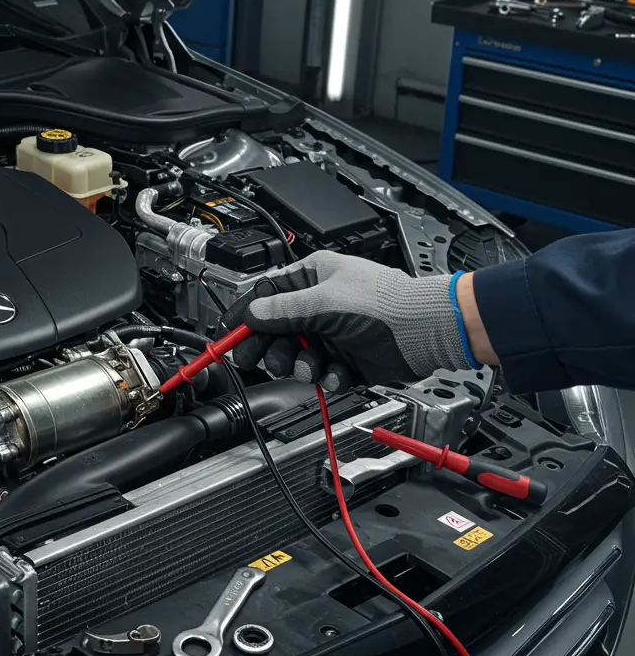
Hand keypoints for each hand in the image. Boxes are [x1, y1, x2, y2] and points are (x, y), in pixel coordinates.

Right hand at [220, 251, 476, 389]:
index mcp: (311, 278)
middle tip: (268, 361)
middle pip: (275, 332)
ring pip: (296, 357)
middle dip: (273, 350)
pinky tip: (339, 373)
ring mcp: (332, 334)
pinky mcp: (345, 360)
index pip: (264, 297)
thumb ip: (283, 310)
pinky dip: (328, 377)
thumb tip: (252, 314)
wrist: (427, 331)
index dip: (244, 319)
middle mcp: (319, 305)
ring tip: (315, 366)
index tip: (228, 338)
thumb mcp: (324, 303)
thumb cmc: (385, 304)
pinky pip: (321, 373)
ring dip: (302, 366)